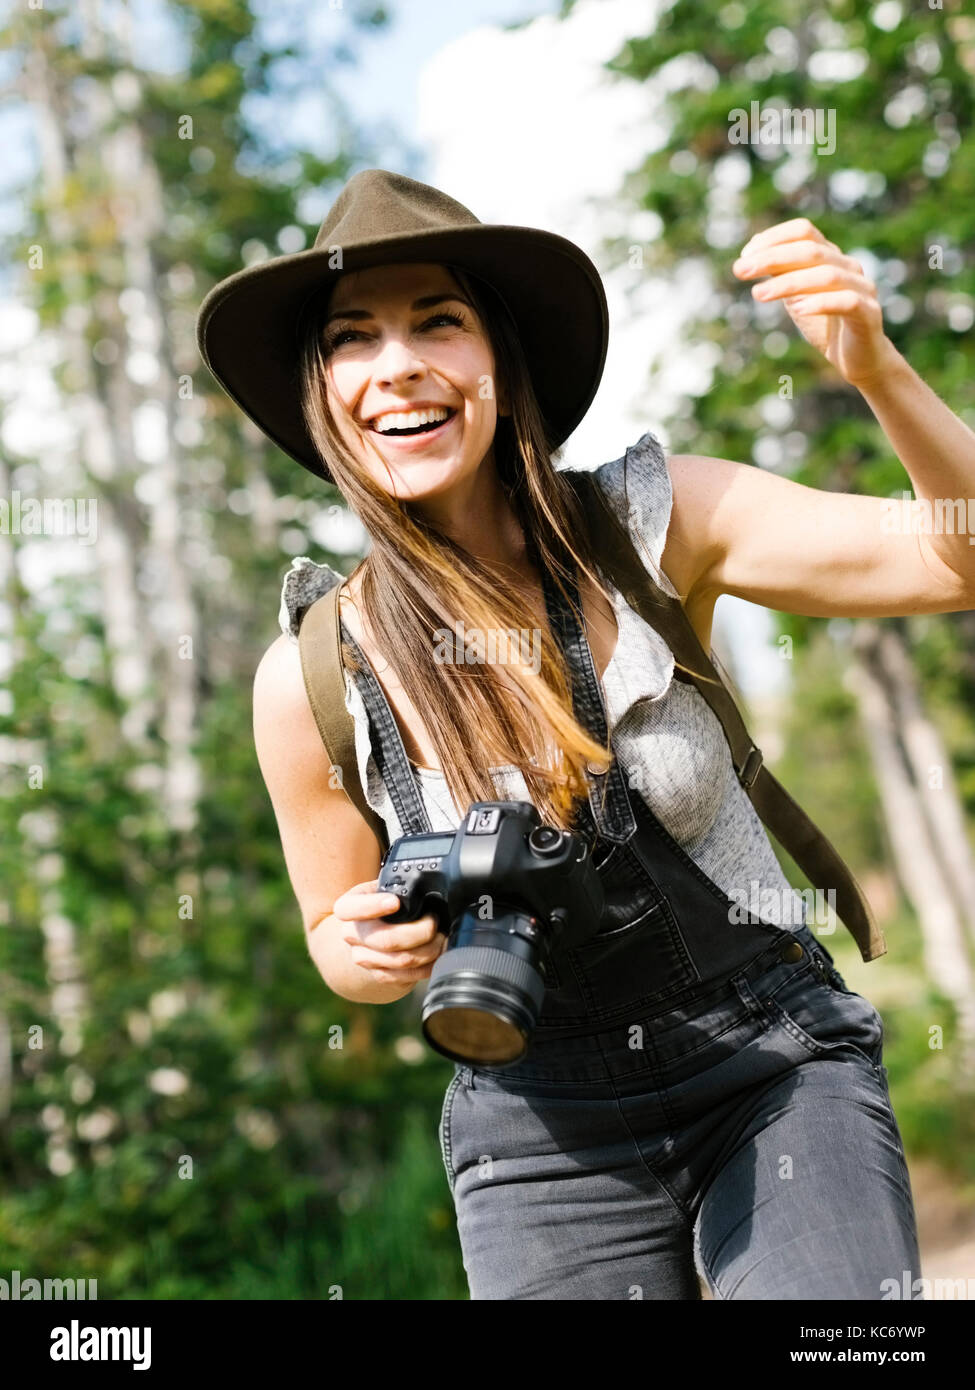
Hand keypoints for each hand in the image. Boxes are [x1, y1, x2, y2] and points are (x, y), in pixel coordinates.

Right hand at [333, 878, 446, 986]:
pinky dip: (429, 965)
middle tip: (434, 920)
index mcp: (348, 908)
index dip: (372, 906)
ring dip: (430, 948)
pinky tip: (436, 953)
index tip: (395, 902)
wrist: (367, 936)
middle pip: (386, 939)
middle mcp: (351, 935)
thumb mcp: (382, 888)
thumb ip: (396, 887)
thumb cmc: (381, 904)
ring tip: (441, 937)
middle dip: (421, 930)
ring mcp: (364, 959)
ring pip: (403, 960)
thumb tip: (426, 889)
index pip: (350, 909)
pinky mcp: (380, 976)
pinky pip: (408, 976)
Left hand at [732, 217, 898, 387]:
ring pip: (826, 275)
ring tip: (757, 294)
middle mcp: (848, 265)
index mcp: (831, 256)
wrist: (856, 357)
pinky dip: (820, 303)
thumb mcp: (796, 295)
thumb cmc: (824, 323)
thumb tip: (750, 253)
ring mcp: (862, 287)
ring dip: (788, 283)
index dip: (773, 238)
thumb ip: (780, 274)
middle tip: (739, 271)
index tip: (744, 256)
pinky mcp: (869, 313)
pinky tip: (796, 310)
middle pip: (810, 251)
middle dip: (772, 258)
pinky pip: (846, 301)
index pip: (804, 231)